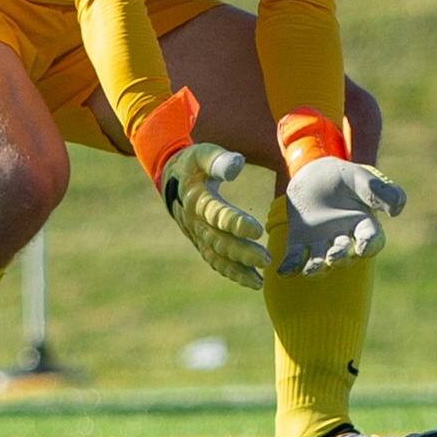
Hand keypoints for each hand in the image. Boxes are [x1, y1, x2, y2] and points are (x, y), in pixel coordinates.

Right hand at [133, 88, 267, 288]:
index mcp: (197, 199)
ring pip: (216, 257)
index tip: (257, 231)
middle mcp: (195, 222)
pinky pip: (215, 261)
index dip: (236, 223)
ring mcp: (197, 235)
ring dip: (237, 270)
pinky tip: (251, 281)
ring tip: (260, 282)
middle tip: (266, 260)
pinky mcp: (200, 243)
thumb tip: (237, 165)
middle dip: (242, 253)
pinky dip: (231, 272)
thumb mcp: (201, 154)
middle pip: (219, 241)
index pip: (217, 214)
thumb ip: (218, 159)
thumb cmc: (192, 164)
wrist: (169, 179)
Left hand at [280, 157, 405, 276]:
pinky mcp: (299, 243)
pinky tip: (283, 271)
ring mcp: (321, 243)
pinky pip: (295, 258)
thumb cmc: (343, 177)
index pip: (371, 240)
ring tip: (310, 269)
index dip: (369, 245)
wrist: (314, 174)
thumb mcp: (362, 177)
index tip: (364, 248)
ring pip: (320, 261)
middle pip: (344, 254)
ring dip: (316, 267)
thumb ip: (379, 191)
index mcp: (363, 225)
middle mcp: (344, 239)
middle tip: (333, 257)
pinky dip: (290, 266)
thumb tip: (397, 210)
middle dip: (339, 256)